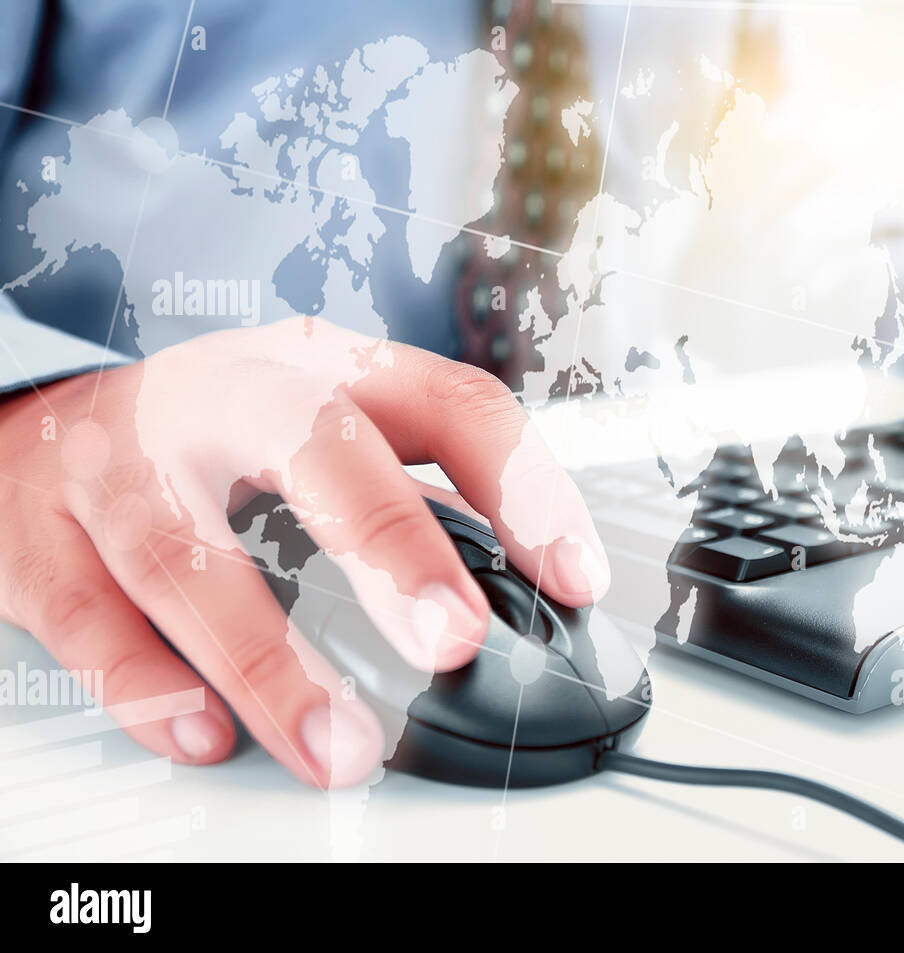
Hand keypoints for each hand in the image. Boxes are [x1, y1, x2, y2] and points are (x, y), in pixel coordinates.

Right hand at [0, 317, 607, 787]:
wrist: (46, 423)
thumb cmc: (215, 437)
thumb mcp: (324, 435)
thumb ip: (410, 503)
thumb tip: (512, 602)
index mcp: (326, 371)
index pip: (452, 404)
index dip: (525, 489)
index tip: (576, 579)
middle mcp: (227, 398)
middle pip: (317, 448)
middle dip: (392, 546)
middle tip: (454, 642)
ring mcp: (123, 460)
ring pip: (189, 552)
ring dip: (270, 661)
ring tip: (339, 742)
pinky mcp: (35, 532)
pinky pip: (86, 612)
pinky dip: (145, 681)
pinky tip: (202, 731)